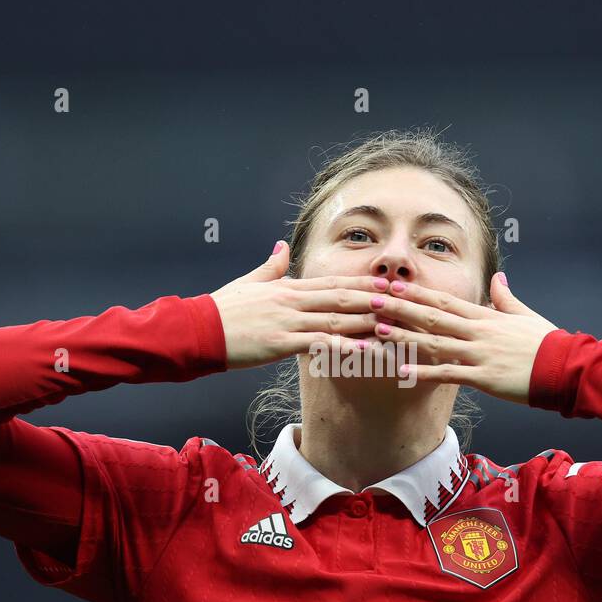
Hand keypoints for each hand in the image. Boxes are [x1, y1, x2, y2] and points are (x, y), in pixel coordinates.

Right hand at [208, 241, 390, 368]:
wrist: (197, 330)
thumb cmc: (221, 310)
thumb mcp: (248, 283)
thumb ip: (270, 267)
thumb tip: (282, 248)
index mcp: (288, 287)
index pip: (333, 284)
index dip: (362, 285)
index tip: (387, 286)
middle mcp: (292, 301)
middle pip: (342, 299)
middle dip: (374, 300)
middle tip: (404, 303)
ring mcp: (288, 321)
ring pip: (336, 321)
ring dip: (367, 324)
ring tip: (394, 326)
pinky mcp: (280, 343)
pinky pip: (319, 345)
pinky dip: (344, 348)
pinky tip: (364, 353)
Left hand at [366, 273, 559, 403]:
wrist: (566, 368)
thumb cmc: (547, 343)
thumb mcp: (525, 315)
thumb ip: (506, 297)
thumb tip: (498, 276)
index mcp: (485, 317)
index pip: (444, 301)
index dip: (416, 293)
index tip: (393, 286)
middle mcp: (478, 332)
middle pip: (432, 317)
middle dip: (400, 308)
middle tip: (372, 300)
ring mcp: (479, 354)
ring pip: (435, 343)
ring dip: (405, 337)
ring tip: (379, 330)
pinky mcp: (483, 378)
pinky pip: (448, 374)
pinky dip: (425, 373)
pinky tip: (403, 373)